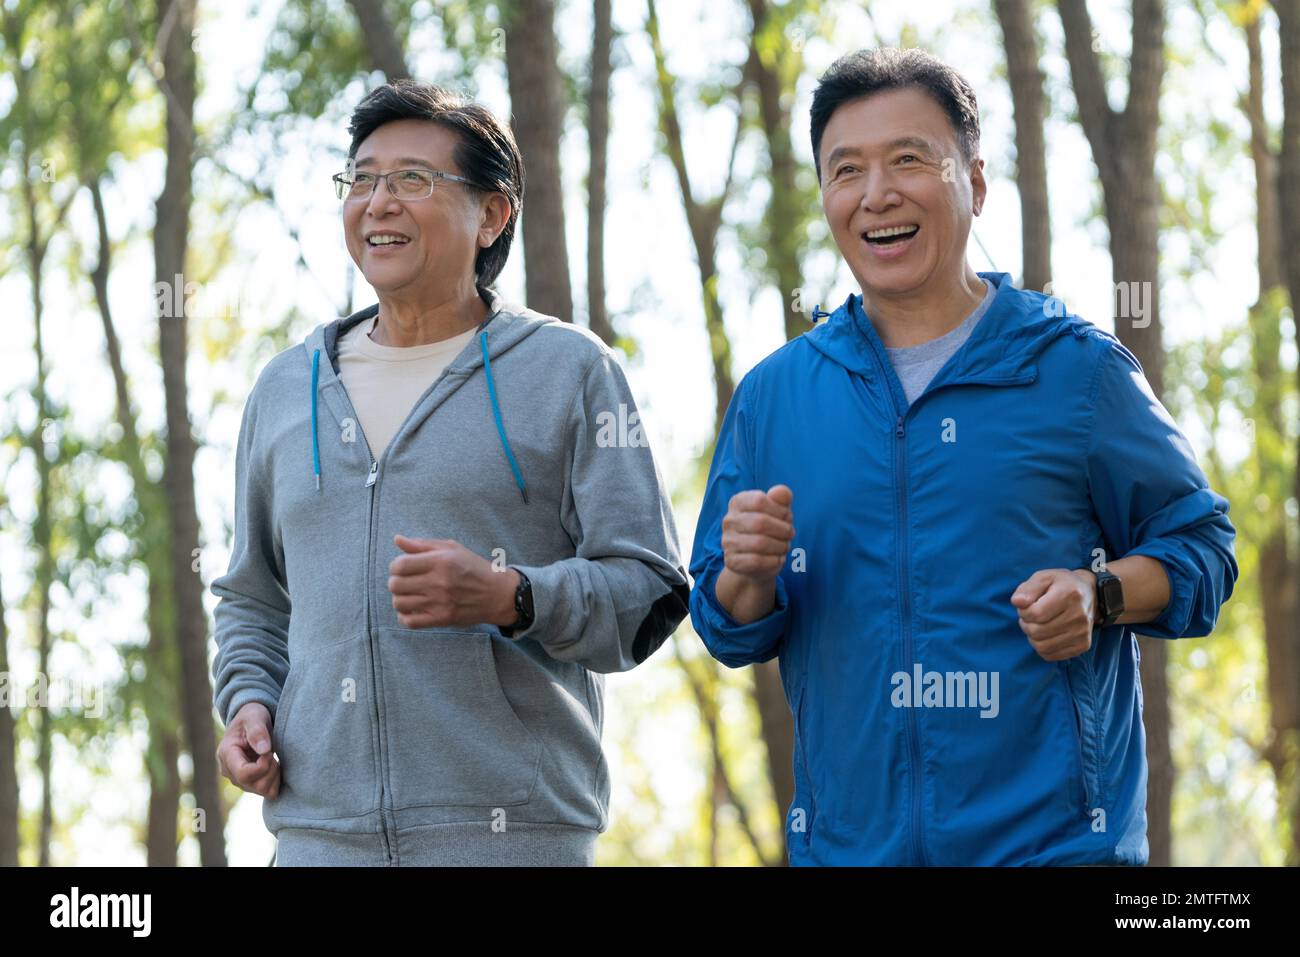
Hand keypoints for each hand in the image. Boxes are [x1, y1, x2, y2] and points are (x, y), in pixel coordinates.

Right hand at [218, 701, 280, 798]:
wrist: (251, 722)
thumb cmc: (252, 716)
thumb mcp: (254, 716)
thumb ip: (257, 731)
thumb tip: (264, 750)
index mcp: (227, 754)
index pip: (243, 774)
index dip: (262, 766)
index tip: (269, 752)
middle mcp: (229, 771)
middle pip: (253, 785)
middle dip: (270, 770)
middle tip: (273, 754)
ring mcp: (239, 780)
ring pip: (262, 791)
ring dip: (274, 775)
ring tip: (274, 758)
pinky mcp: (250, 784)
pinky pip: (268, 792)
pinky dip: (276, 781)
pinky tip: (275, 766)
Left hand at [388, 534, 518, 628]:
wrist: (497, 594)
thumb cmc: (474, 568)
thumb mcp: (452, 549)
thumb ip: (423, 545)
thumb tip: (397, 539)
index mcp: (441, 561)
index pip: (400, 565)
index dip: (395, 566)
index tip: (401, 568)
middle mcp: (439, 582)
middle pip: (395, 585)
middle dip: (396, 582)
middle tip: (405, 581)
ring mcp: (440, 603)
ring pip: (399, 603)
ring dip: (400, 598)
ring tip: (410, 595)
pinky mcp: (442, 619)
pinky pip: (409, 622)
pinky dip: (404, 616)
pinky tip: (412, 609)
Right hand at [721, 484, 795, 581]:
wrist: (755, 560)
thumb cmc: (769, 529)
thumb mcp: (778, 511)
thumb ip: (781, 498)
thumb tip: (782, 492)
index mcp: (738, 502)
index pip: (759, 500)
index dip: (779, 510)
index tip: (785, 517)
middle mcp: (729, 520)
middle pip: (760, 522)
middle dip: (783, 530)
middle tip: (790, 534)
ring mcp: (727, 541)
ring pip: (759, 543)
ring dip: (780, 546)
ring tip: (785, 547)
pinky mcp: (731, 561)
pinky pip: (756, 561)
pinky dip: (773, 560)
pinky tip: (778, 558)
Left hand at [1011, 568, 1095, 661]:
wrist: (1089, 594)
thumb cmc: (1061, 584)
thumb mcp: (1043, 577)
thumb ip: (1028, 589)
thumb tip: (1017, 602)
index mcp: (1069, 594)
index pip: (1036, 614)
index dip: (1023, 612)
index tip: (1026, 606)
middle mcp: (1080, 615)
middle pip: (1037, 632)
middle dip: (1026, 624)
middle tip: (1030, 616)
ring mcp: (1083, 632)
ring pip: (1042, 646)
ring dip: (1032, 637)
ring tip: (1037, 625)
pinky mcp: (1083, 645)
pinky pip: (1051, 655)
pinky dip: (1042, 647)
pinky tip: (1046, 634)